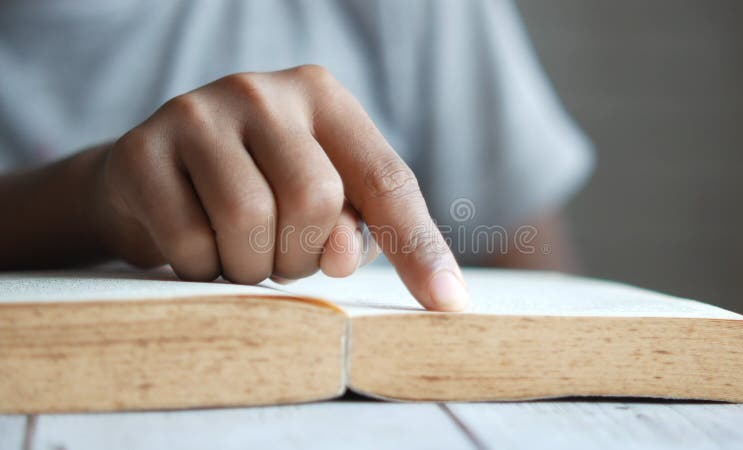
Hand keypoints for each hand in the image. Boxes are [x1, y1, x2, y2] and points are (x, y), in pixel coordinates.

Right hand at [97, 66, 467, 310]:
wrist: (154, 179)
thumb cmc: (257, 193)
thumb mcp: (322, 208)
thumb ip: (355, 230)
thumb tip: (343, 258)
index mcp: (324, 99)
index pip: (386, 180)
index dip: (418, 248)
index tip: (448, 304)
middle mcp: (263, 92)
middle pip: (315, 199)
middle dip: (302, 255)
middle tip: (280, 256)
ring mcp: (197, 114)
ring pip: (249, 220)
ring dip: (252, 266)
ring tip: (243, 255)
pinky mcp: (142, 151)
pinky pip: (189, 241)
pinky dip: (202, 269)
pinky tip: (198, 249)